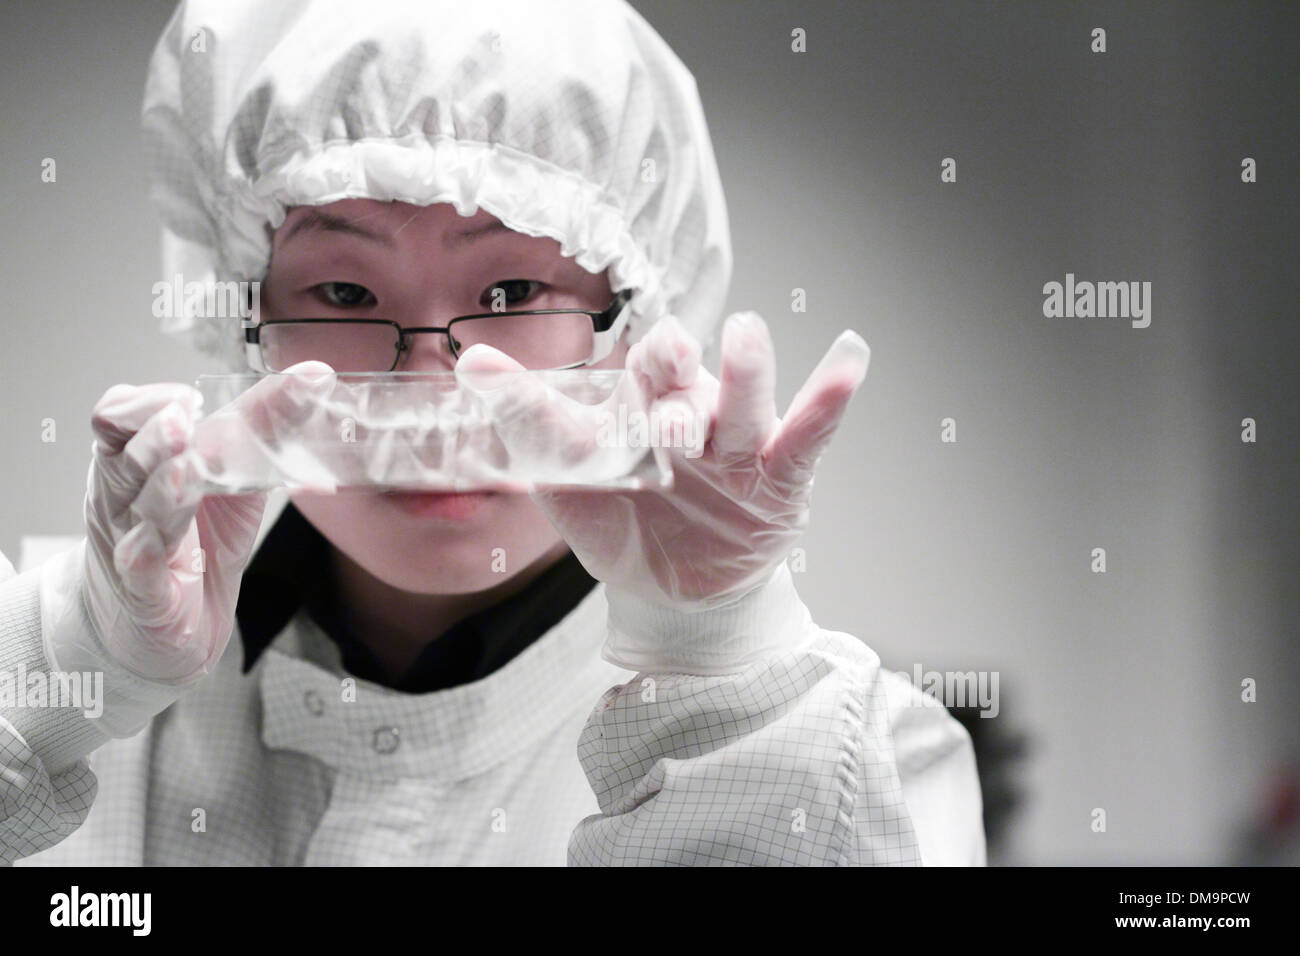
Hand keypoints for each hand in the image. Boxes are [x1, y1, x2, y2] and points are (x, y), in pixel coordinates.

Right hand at [82, 361, 333, 681]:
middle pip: (124, 454)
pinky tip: (146, 546)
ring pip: (137, 508)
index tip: (192, 395)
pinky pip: (138, 570)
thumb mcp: (231, 477)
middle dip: (155, 436)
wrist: (163, 625)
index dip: (149, 400)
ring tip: (186, 471)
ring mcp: (130, 542)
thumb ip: (262, 427)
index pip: (121, 414)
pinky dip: (143, 556)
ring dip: (162, 487)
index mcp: (140, 459)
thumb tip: (314, 377)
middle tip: (185, 420)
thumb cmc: (194, 541)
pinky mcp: (146, 593)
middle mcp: (125, 495)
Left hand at [455, 311, 868, 610]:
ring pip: (748, 401)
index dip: (648, 360)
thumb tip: (471, 361)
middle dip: (683, 377)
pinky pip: (807, 435)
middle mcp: (697, 412)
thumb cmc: (620, 519)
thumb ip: (528, 420)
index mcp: (645, 402)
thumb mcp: (568, 476)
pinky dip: (829, 399)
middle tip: (671, 386)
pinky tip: (852, 358)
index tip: (646, 357)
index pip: (645, 365)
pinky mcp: (780, 480)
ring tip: (749, 334)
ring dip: (747, 372)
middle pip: (694, 377)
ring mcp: (742, 445)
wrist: (667, 593)